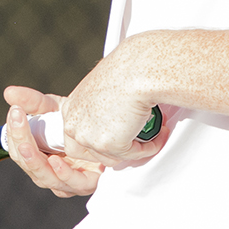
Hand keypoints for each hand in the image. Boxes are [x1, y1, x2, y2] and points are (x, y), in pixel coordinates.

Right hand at [2, 86, 102, 197]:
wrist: (109, 128)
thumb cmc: (79, 122)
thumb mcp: (55, 108)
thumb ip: (34, 102)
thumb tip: (8, 92)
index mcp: (37, 154)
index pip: (17, 148)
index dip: (13, 132)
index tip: (15, 111)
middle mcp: (48, 171)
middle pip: (28, 163)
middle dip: (21, 142)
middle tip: (18, 122)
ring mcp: (65, 180)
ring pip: (44, 177)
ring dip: (35, 162)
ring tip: (29, 146)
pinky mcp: (85, 184)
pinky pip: (71, 184)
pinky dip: (62, 174)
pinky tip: (57, 161)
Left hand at [56, 38, 171, 166]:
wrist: (137, 71)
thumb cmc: (125, 71)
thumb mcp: (102, 89)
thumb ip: (100, 109)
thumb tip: (113, 120)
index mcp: (71, 110)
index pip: (76, 138)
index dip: (97, 142)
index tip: (116, 137)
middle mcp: (75, 125)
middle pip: (91, 154)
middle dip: (114, 151)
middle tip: (133, 142)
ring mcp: (90, 137)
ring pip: (113, 158)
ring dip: (133, 150)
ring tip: (149, 137)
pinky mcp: (109, 145)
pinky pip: (132, 155)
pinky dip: (148, 148)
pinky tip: (158, 135)